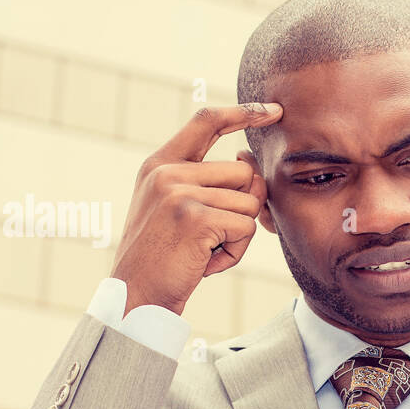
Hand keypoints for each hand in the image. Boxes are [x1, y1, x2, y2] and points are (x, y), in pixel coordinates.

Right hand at [111, 102, 281, 315]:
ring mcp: (179, 192)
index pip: (207, 122)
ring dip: (237, 236)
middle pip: (243, 171)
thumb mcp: (177, 210)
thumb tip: (250, 162)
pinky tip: (204, 263)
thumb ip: (206, 183)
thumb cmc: (164, 259)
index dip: (244, 113)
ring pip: (248, 203)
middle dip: (243, 207)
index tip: (274, 111)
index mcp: (160, 164)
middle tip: (211, 238)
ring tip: (203, 252)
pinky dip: (234, 253)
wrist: (135, 297)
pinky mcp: (195, 217)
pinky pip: (245, 228)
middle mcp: (167, 172)